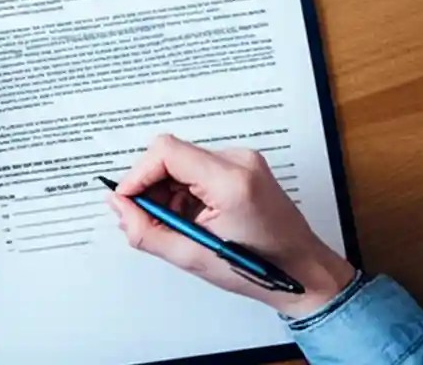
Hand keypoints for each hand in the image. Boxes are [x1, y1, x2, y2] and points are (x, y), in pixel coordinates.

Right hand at [110, 134, 355, 317]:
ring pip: (181, 161)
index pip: (166, 152)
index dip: (138, 173)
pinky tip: (192, 216)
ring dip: (167, 190)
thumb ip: (146, 230)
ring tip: (177, 223)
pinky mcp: (242, 166)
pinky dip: (184, 190)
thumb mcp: (192, 257)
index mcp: (231, 181)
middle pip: (171, 154)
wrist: (303, 271)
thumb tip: (120, 207)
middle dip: (151, 185)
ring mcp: (243, 161)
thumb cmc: (262, 268)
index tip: (127, 197)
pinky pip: (197, 167)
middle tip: (147, 217)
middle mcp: (239, 162)